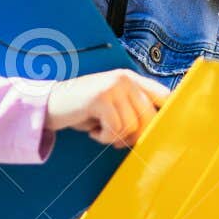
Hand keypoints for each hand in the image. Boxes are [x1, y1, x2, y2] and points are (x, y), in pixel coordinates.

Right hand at [44, 69, 170, 146]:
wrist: (50, 105)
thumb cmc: (84, 110)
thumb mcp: (113, 105)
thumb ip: (134, 110)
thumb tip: (159, 131)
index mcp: (132, 79)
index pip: (164, 95)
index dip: (168, 115)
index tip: (166, 131)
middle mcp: (125, 79)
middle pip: (149, 117)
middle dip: (135, 136)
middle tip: (117, 139)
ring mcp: (113, 86)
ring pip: (131, 127)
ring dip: (115, 137)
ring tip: (100, 130)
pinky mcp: (101, 98)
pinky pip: (114, 130)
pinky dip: (104, 137)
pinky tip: (92, 130)